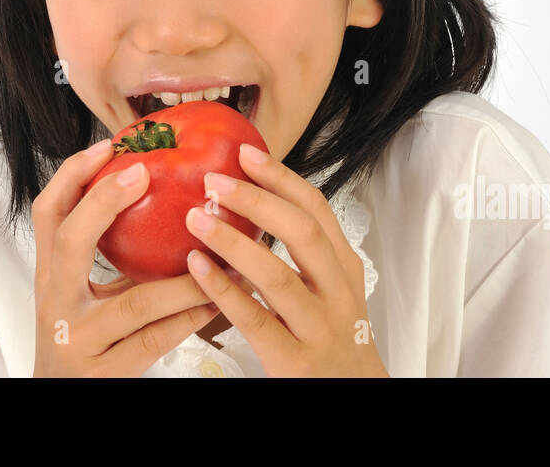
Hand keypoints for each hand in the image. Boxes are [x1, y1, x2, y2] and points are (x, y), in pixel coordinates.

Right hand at [30, 138, 219, 376]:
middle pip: (70, 243)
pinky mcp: (104, 373)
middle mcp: (56, 303)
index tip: (107, 147)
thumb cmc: (83, 340)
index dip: (72, 177)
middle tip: (144, 176)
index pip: (48, 214)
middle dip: (104, 204)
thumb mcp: (84, 293)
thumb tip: (162, 191)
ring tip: (220, 257)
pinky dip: (189, 319)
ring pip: (134, 303)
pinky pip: (154, 341)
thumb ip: (112, 254)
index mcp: (51, 275)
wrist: (59, 400)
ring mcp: (79, 340)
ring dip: (184, 280)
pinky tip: (216, 304)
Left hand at [184, 142, 389, 377]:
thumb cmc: (332, 339)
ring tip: (195, 218)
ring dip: (232, 241)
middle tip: (212, 182)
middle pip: (301, 232)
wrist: (355, 395)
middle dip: (255, 200)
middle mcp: (338, 292)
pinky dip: (224, 290)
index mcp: (344, 266)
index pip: (316, 209)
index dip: (281, 178)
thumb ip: (303, 253)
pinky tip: (197, 268)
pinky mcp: (296, 360)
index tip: (246, 153)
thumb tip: (253, 202)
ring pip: (277, 275)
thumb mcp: (331, 289)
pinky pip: (256, 319)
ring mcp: (319, 327)